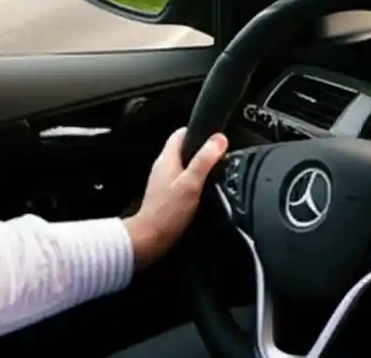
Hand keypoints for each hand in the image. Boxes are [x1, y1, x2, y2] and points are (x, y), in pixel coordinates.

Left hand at [124, 127, 227, 268]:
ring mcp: (163, 182)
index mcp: (167, 159)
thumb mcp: (191, 183)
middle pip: (184, 150)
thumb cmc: (168, 212)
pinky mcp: (166, 195)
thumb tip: (219, 138)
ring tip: (214, 174)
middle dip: (201, 151)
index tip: (215, 137)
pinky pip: (182, 181)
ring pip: (183, 166)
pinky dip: (193, 182)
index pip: (181, 133)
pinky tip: (202, 192)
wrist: (151, 238)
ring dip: (198, 168)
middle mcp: (163, 167)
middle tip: (219, 157)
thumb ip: (205, 160)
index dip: (198, 131)